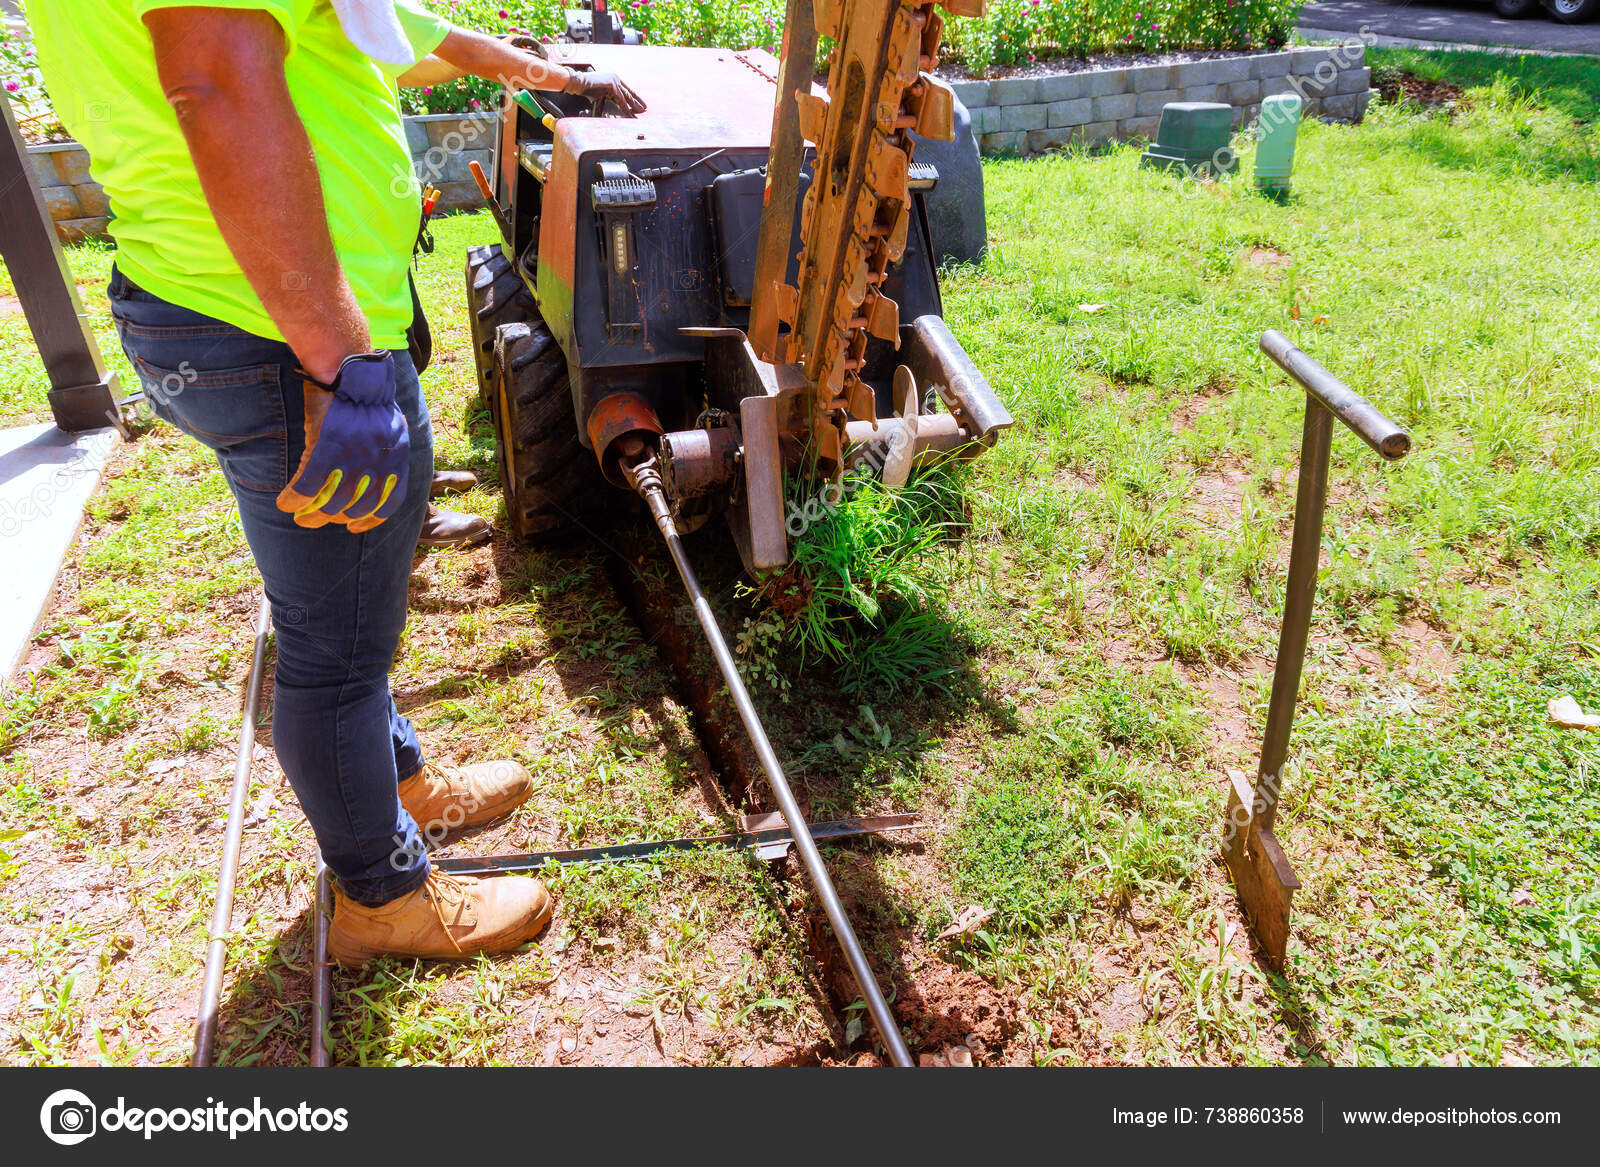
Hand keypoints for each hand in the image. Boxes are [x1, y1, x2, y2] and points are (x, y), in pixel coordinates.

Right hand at [277, 352, 409, 532]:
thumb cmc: (365, 396)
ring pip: (330, 502)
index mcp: (395, 458)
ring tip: (301, 517)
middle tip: (317, 520)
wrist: (351, 369)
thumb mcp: (390, 427)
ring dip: (312, 516)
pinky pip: (307, 486)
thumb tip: (382, 470)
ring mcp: (353, 457)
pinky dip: (294, 499)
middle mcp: (378, 462)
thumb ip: (386, 452)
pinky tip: (285, 503)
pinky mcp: (326, 448)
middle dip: (334, 519)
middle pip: (356, 508)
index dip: (370, 521)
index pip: (389, 504)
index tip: (354, 527)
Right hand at [562, 68, 645, 114]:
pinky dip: (624, 105)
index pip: (626, 89)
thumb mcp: (602, 93)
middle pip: (629, 91)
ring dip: (633, 104)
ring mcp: (614, 80)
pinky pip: (620, 97)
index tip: (640, 103)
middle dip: (637, 101)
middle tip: (644, 108)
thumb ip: (610, 97)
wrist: (579, 82)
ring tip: (639, 111)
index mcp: (614, 79)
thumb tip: (616, 105)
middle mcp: (616, 78)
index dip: (634, 97)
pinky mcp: (611, 84)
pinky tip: (628, 111)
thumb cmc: (587, 88)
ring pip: (626, 95)